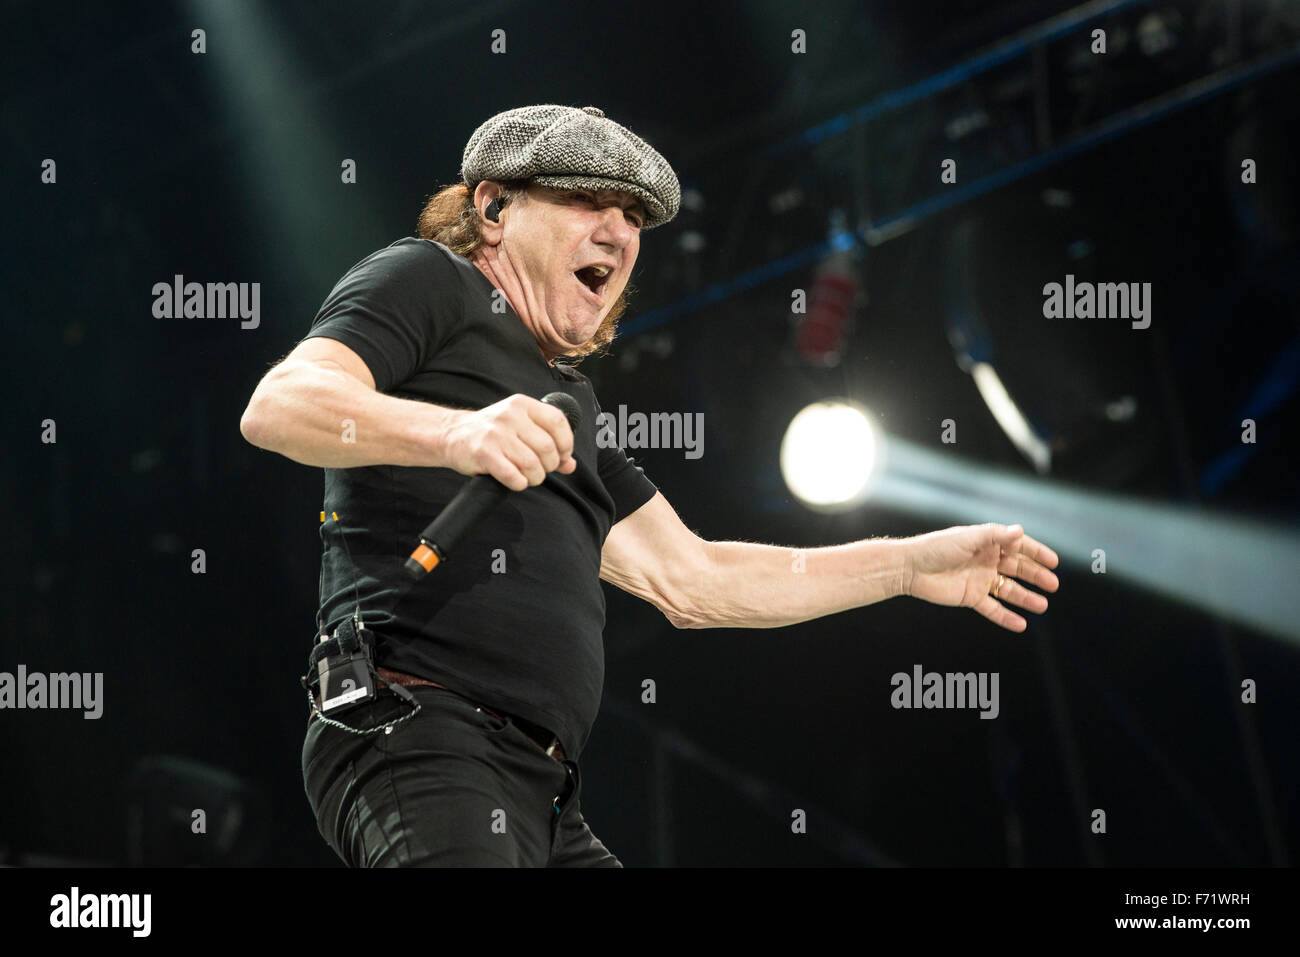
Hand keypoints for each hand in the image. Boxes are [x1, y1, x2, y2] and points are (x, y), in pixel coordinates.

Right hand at [438, 394, 577, 490]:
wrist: (451, 435)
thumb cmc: (491, 433)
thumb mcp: (520, 428)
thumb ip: (547, 442)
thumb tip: (570, 464)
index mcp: (522, 405)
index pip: (558, 421)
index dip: (566, 443)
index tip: (562, 456)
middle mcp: (510, 416)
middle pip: (547, 447)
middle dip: (549, 465)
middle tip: (540, 469)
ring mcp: (496, 434)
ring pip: (532, 464)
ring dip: (535, 477)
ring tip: (527, 477)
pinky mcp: (484, 453)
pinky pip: (514, 476)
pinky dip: (519, 483)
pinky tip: (515, 480)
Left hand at [902, 523, 1059, 632]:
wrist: (910, 568)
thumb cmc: (937, 547)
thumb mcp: (968, 538)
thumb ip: (995, 535)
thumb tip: (1021, 531)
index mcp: (987, 543)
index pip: (1018, 547)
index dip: (1036, 553)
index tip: (1053, 562)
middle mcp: (986, 561)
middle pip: (1017, 569)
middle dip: (1036, 576)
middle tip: (1053, 584)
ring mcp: (980, 580)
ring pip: (1008, 590)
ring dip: (1025, 598)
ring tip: (1042, 605)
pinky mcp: (970, 597)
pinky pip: (993, 609)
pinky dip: (1006, 617)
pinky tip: (1022, 624)